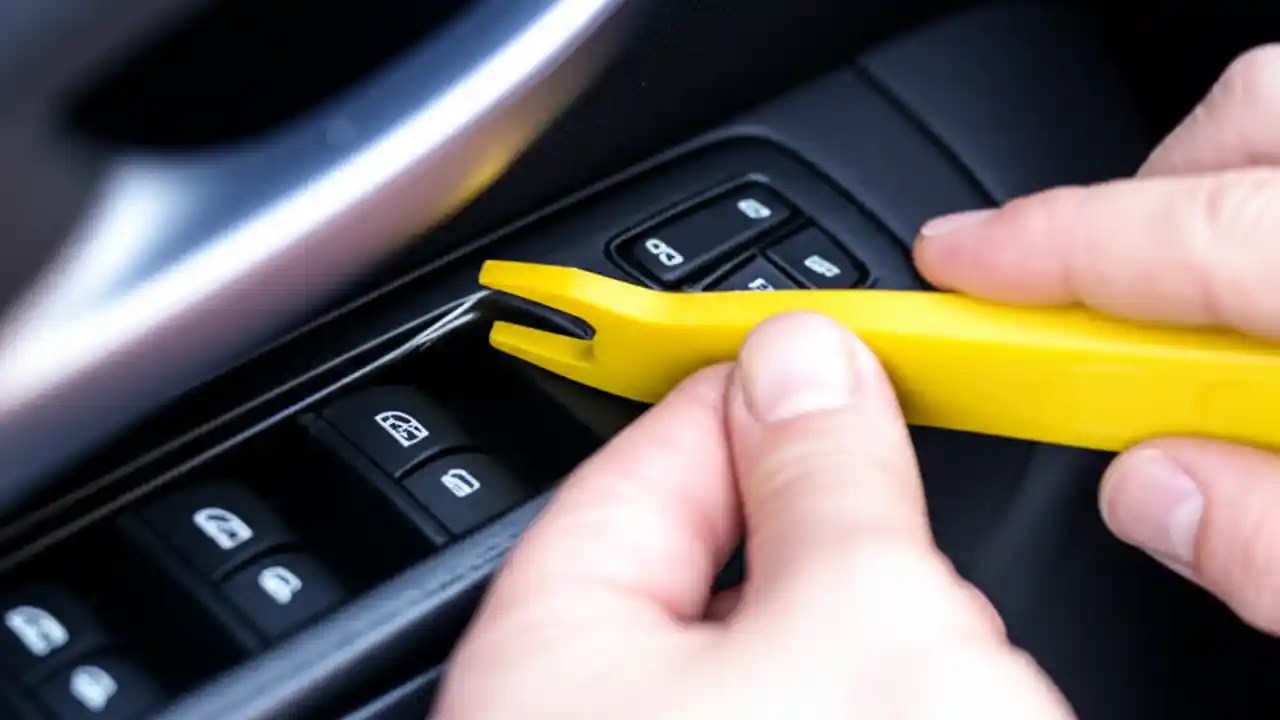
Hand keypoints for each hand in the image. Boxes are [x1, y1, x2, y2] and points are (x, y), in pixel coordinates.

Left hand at [432, 315, 1069, 718]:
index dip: (748, 392)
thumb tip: (806, 360)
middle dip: (812, 518)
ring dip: (849, 624)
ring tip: (930, 647)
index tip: (829, 358)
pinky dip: (848, 691)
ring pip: (752, 648)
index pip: (635, 460)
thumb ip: (827, 476)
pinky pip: (782, 708)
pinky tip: (918, 704)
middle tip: (901, 505)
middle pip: (694, 555)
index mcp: (543, 663)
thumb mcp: (864, 627)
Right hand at [914, 45, 1279, 632]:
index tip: (950, 268)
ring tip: (1178, 305)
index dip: (1039, 252)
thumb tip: (1152, 489)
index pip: (1185, 236)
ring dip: (1207, 192)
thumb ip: (1276, 548)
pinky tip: (1266, 313)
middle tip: (1079, 295)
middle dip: (1134, 193)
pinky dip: (1266, 213)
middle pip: (1248, 120)